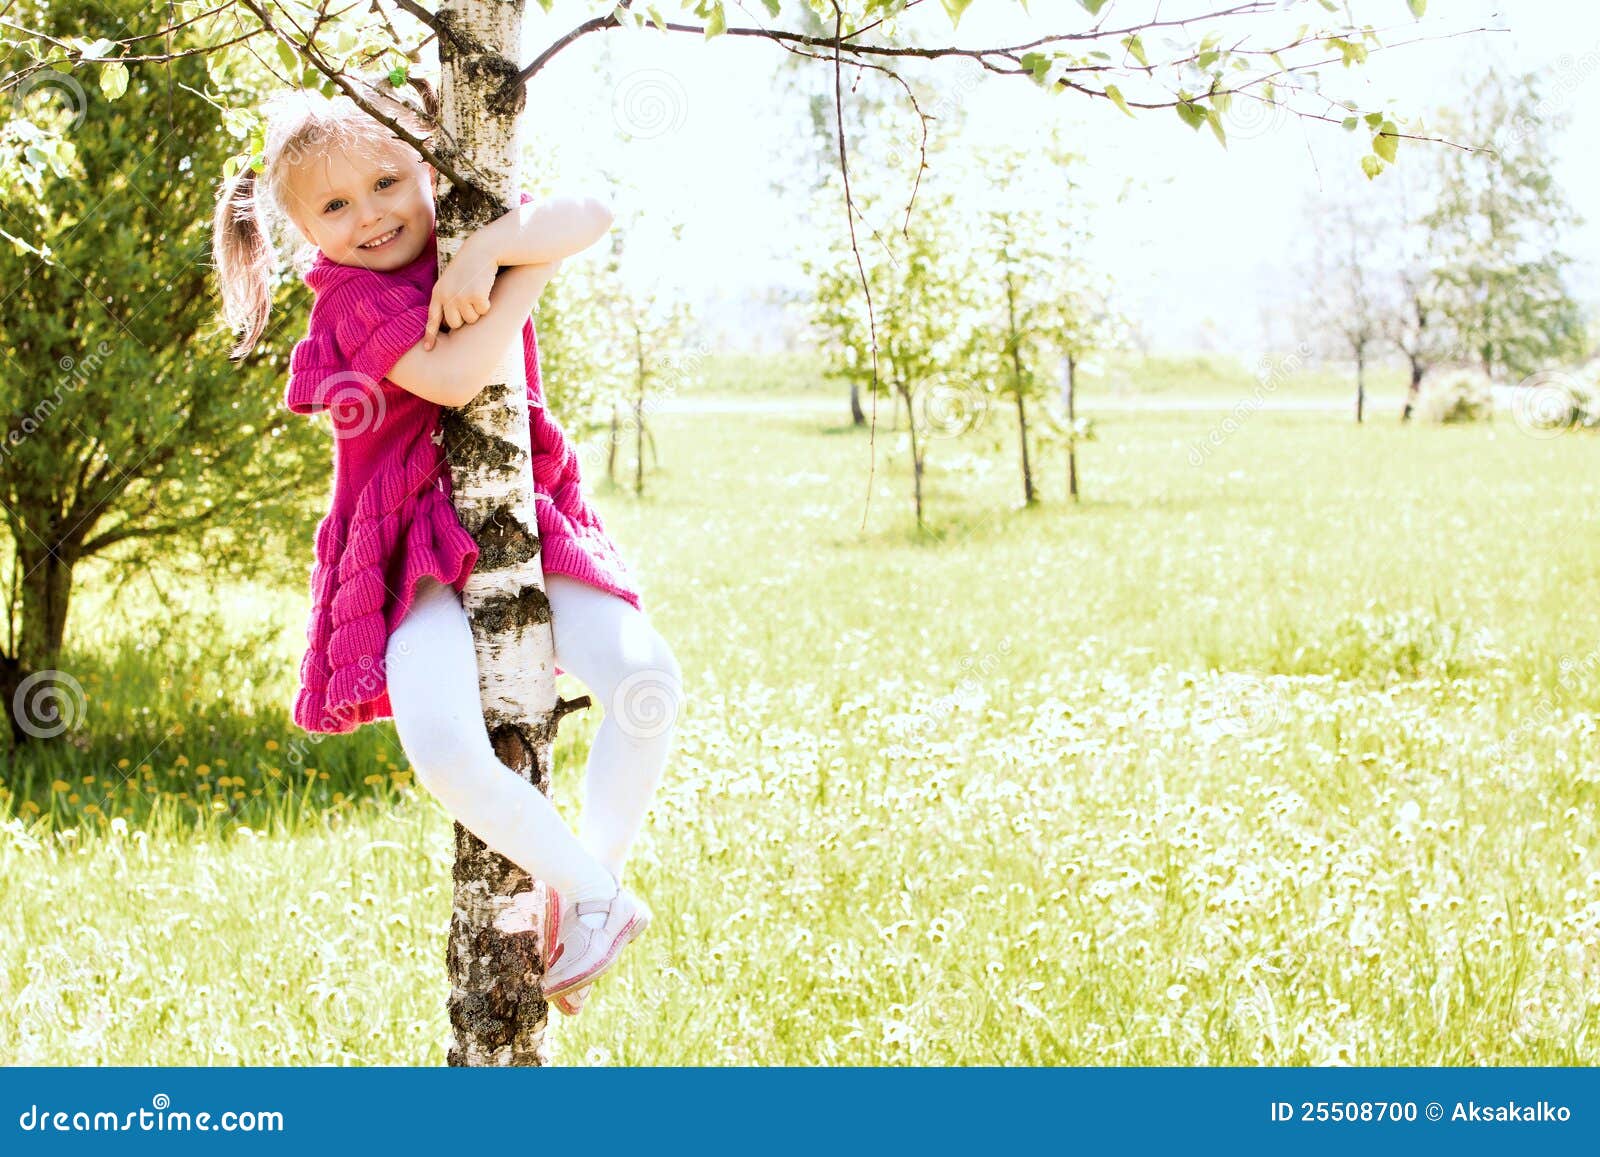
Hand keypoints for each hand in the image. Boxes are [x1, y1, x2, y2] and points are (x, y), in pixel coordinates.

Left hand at [424, 235, 498, 350]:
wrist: (481, 250)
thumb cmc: (469, 266)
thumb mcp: (452, 280)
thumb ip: (447, 298)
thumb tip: (451, 323)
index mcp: (438, 292)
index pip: (432, 318)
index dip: (430, 334)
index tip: (427, 349)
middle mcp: (446, 296)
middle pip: (455, 324)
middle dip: (464, 317)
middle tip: (470, 300)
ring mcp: (460, 297)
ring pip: (471, 320)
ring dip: (477, 310)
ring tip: (476, 291)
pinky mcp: (475, 296)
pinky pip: (483, 311)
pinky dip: (487, 304)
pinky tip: (485, 289)